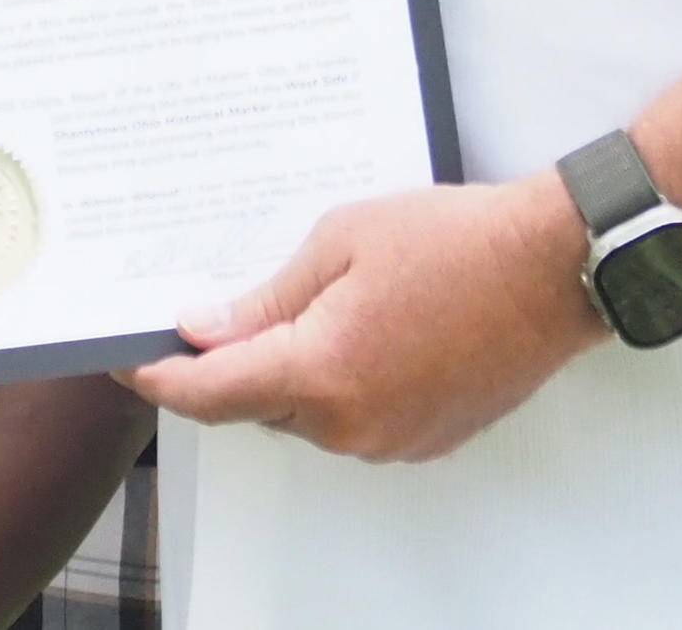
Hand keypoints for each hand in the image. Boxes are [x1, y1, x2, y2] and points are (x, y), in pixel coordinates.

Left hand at [121, 172, 604, 461]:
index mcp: (321, 374)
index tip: (125, 359)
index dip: (158, 378)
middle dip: (227, 366)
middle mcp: (352, 426)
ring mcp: (393, 440)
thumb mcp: (342, 243)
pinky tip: (354, 327)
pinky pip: (354, 418)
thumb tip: (201, 331)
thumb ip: (265, 300)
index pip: (211, 394)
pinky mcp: (427, 438)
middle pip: (256, 407)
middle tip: (208, 313)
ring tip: (299, 304)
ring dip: (288, 371)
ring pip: (306, 414)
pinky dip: (337, 382)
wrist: (556, 267)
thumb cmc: (455, 240)